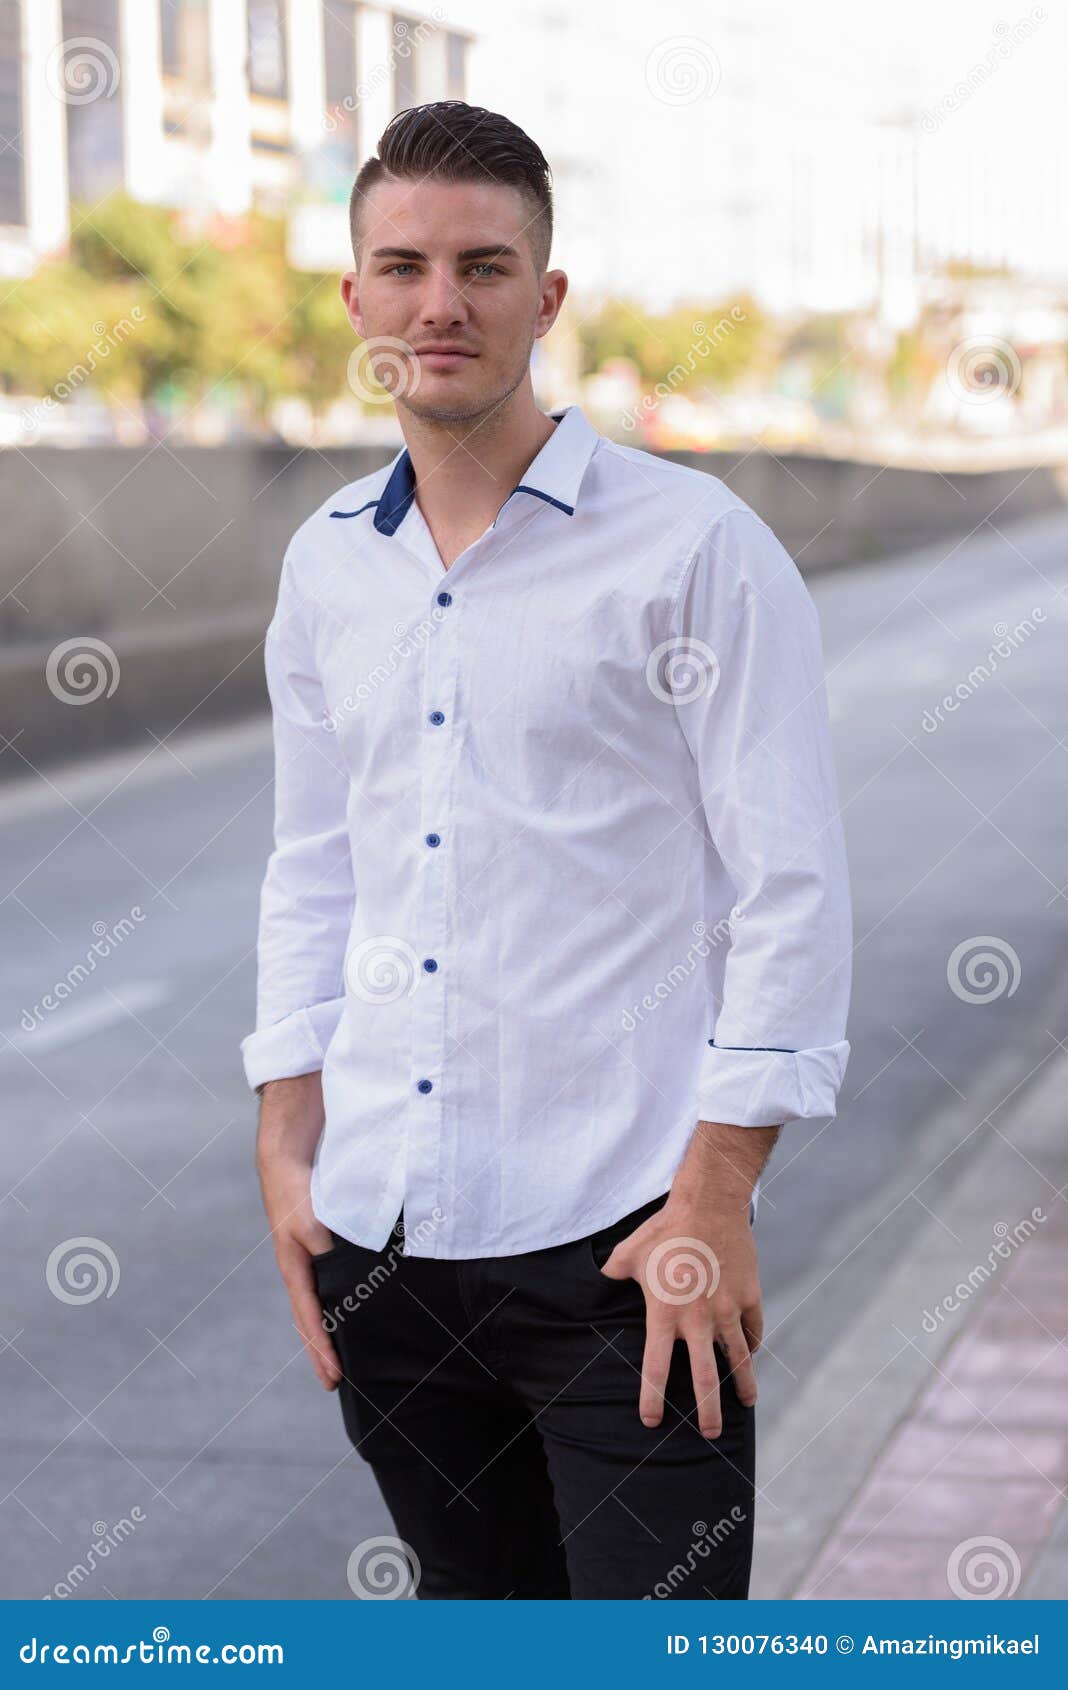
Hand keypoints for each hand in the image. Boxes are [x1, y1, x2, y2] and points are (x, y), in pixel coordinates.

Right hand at [257, 1149, 341, 1390]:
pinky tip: (341, 1314)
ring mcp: (303, 1262)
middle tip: (333, 1383)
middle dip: (320, 1352)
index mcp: (293, 1270)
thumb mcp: (311, 1225)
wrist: (284, 1163)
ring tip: (336, 1360)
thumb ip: (327, 1253)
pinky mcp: (312, 1250)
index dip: (322, 1348)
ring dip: (325, 1334)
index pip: (309, 1318)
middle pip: (308, 1321)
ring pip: (315, 1307)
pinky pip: (322, 1289)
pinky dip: (330, 1309)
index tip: (334, 1375)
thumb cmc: (296, 1194)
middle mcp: (296, 1271)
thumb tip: (344, 1285)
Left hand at [599, 1196, 761, 1437]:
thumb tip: (596, 1282)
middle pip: (705, 1379)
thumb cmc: (664, 1230)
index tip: (652, 1421)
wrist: (709, 1204)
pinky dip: (752, 1345)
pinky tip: (750, 1355)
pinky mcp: (749, 1295)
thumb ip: (613, 1275)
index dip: (652, 1398)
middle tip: (709, 1434)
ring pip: (738, 1359)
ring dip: (742, 1385)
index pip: (656, 1368)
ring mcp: (728, 1309)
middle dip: (708, 1412)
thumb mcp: (629, 1253)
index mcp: (664, 1314)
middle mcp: (698, 1319)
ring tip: (745, 1404)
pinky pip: (753, 1329)